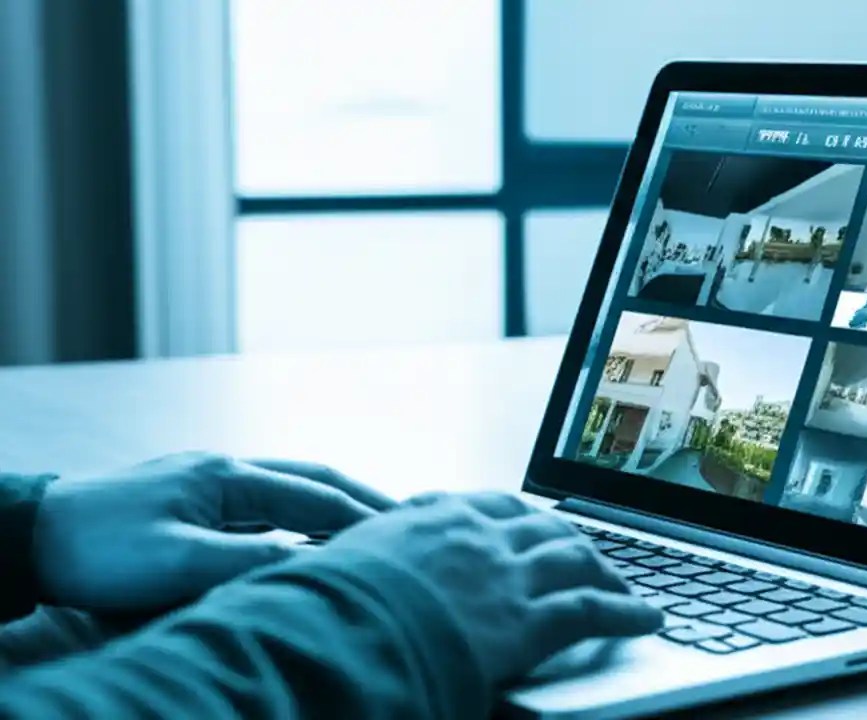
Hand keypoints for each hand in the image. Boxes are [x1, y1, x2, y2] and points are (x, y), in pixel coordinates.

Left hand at [32, 452, 393, 612]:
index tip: (407, 529)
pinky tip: (304, 529)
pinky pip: (263, 499)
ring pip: (288, 484)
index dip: (363, 514)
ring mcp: (206, 478)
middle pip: (311, 476)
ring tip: (369, 520)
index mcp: (228, 476)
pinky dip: (298, 510)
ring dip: (332, 500)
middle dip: (361, 494)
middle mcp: (225, 468)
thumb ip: (250, 561)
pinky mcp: (189, 495)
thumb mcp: (177, 563)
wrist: (32, 531)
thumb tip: (313, 563)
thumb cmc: (100, 549)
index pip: (315, 496)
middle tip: (407, 513)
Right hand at [319, 492, 661, 687]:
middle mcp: (477, 537)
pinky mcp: (527, 621)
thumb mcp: (334, 568)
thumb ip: (362, 562)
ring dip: (606, 569)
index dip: (520, 518)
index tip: (531, 524)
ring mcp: (506, 575)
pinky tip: (650, 618)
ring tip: (626, 584)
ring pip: (575, 558)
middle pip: (543, 527)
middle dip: (572, 539)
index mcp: (431, 520)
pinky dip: (627, 611)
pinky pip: (592, 609)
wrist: (332, 633)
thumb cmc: (318, 608)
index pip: (489, 507)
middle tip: (591, 554)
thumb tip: (339, 569)